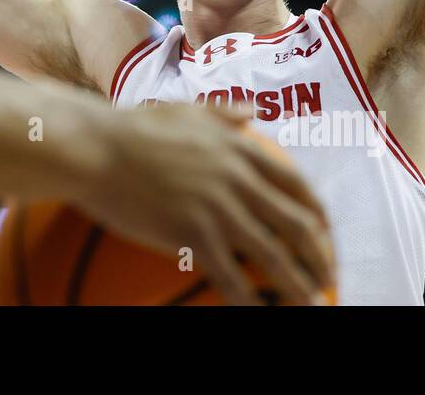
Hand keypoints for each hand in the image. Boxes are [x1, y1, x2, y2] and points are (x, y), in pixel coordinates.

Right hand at [76, 103, 335, 305]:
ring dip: (298, 285)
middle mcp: (238, 179)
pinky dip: (250, 301)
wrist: (98, 148)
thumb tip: (253, 110)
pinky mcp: (193, 234)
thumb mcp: (188, 109)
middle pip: (296, 224)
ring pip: (274, 256)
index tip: (325, 232)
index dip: (317, 212)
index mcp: (240, 149)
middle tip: (327, 276)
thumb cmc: (135, 127)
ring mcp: (218, 208)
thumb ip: (225, 112)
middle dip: (319, 255)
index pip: (296, 184)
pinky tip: (258, 313)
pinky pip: (231, 277)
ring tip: (310, 304)